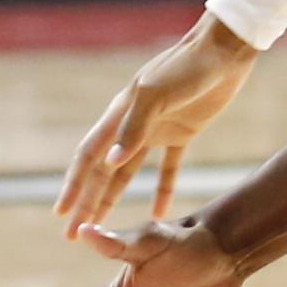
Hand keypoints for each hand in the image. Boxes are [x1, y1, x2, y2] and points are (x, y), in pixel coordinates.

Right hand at [57, 13, 260, 229]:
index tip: (62, 213)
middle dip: (87, 203)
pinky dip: (163, 190)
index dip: (74, 186)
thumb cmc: (187, 67)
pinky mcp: (183, 132)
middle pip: (103, 172)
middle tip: (73, 235)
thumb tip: (109, 164)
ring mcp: (157, 129)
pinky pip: (169, 168)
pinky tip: (159, 212)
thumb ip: (134, 128)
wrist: (224, 51)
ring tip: (102, 227)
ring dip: (113, 199)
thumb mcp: (158, 96)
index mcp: (119, 114)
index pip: (88, 157)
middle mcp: (132, 125)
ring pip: (128, 173)